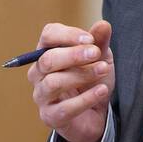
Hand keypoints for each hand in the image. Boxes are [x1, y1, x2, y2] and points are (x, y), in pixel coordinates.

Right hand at [28, 19, 113, 141]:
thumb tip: (103, 24)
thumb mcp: (100, 59)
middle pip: (47, 59)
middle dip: (73, 54)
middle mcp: (39, 73)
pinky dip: (86, 98)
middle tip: (96, 53)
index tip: (90, 39)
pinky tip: (102, 91)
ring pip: (53, 82)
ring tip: (103, 71)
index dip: (68, 35)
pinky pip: (65, 108)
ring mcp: (42, 96)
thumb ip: (100, 42)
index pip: (48, 36)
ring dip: (81, 75)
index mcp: (47, 53)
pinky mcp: (50, 117)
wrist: (96, 115)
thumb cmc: (91, 82)